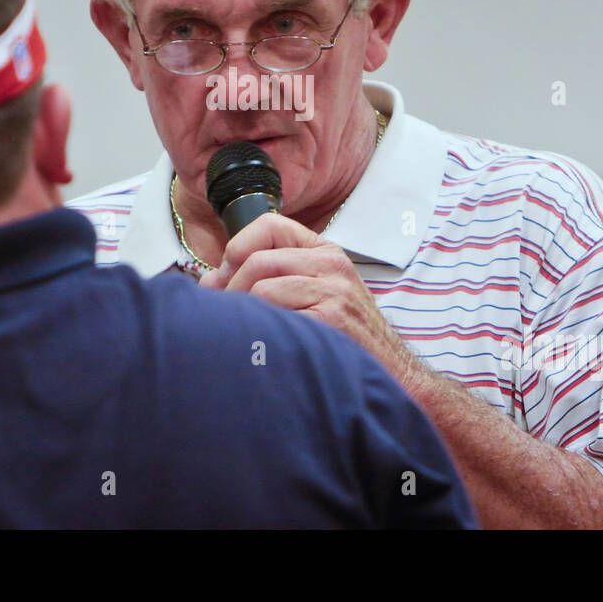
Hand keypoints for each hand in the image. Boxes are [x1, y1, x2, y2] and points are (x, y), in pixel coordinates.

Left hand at [198, 213, 426, 386]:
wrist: (392, 376)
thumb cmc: (346, 339)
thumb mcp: (316, 294)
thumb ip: (268, 279)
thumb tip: (209, 281)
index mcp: (326, 252)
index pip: (270, 225)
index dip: (238, 246)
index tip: (225, 272)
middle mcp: (332, 265)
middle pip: (258, 261)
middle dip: (231, 290)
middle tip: (228, 317)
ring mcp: (334, 292)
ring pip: (262, 290)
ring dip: (244, 315)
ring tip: (247, 335)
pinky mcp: (332, 321)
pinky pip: (275, 319)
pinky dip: (260, 333)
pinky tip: (263, 348)